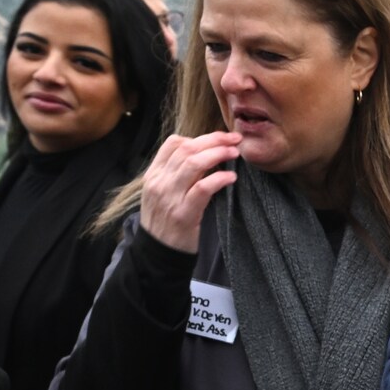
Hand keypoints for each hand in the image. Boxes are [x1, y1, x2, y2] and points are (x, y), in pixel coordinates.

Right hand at [138, 131, 241, 252]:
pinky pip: (202, 189)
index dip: (200, 136)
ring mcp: (170, 197)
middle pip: (187, 149)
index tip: (220, 137)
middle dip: (214, 140)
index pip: (173, 143)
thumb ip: (178, 174)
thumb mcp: (164, 192)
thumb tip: (205, 155)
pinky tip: (231, 178)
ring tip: (234, 154)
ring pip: (193, 164)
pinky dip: (218, 179)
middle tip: (234, 140)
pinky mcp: (183, 213)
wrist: (158, 252)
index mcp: (154, 174)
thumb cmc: (166, 220)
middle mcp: (159, 182)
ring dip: (218, 154)